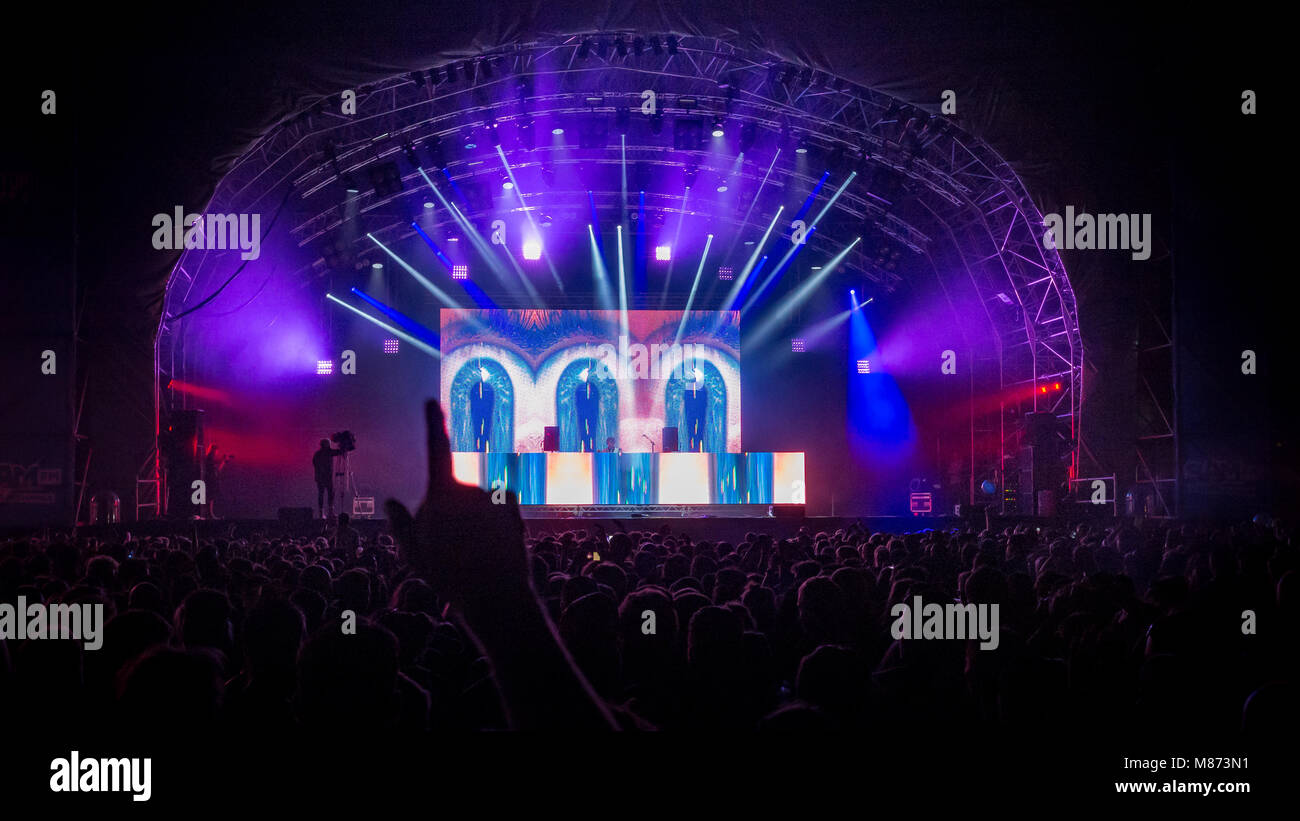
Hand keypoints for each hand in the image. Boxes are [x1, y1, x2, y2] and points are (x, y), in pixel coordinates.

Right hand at [385, 401, 529, 619]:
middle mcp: (470, 486)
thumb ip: (401, 524)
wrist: (496, 594)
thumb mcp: (415, 553)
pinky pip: (496, 507)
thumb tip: (390, 503)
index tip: (432, 401)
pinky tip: (494, 545)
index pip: (436, 450)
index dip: (433, 424)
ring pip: (474, 503)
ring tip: (473, 553)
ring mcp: (493, 495)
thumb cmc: (450, 575)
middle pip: (451, 493)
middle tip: (449, 550)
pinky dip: (494, 519)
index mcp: (443, 493)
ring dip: (472, 521)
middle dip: (448, 514)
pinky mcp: (512, 505)